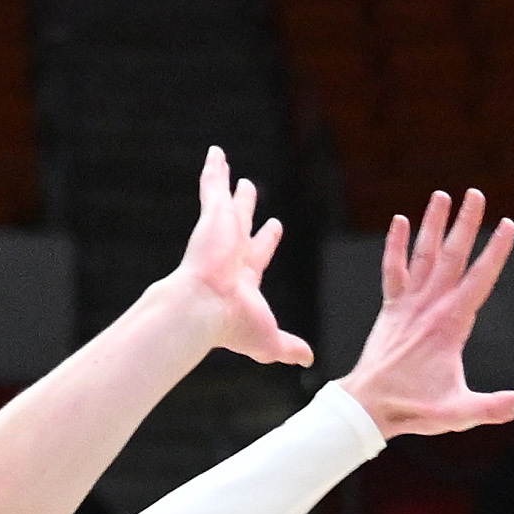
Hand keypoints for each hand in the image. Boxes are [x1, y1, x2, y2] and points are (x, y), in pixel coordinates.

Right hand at [174, 147, 311, 367]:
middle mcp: (231, 251)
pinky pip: (213, 186)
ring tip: (225, 162)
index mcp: (244, 276)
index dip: (267, 239)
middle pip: (241, 223)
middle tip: (250, 188)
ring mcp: (220, 233)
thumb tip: (308, 360)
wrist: (205, 309)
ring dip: (226, 182)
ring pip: (224, 200)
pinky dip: (214, 170)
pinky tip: (216, 152)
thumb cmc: (233, 326)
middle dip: (246, 207)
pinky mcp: (213, 217)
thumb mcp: (269, 339)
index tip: (275, 227)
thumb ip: (288, 347)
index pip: (259, 252)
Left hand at [337, 190, 513, 438]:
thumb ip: (493, 407)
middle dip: (466, 224)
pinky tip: (398, 222)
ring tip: (441, 195)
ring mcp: (408, 304)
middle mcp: (429, 306)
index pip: (480, 279)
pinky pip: (393, 270)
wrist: (366, 406)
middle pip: (452, 256)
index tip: (508, 225)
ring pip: (422, 255)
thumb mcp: (459, 412)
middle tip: (476, 193)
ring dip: (432, 225)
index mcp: (451, 325)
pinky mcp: (391, 309)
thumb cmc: (414, 409)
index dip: (496, 251)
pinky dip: (395, 246)